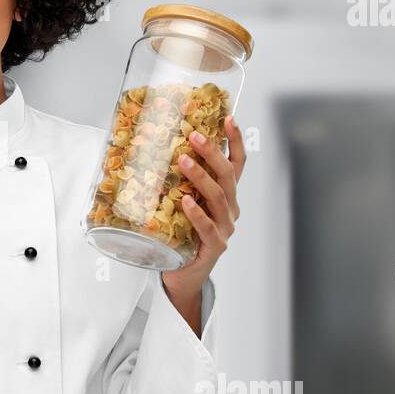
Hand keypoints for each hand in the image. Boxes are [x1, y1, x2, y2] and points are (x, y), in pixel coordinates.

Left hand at [160, 114, 246, 304]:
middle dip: (212, 153)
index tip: (228, 118)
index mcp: (226, 196)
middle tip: (194, 135)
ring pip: (218, 197)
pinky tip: (186, 203)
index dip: (235, 141)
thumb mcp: (182, 203)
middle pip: (227, 175)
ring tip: (183, 161)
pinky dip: (197, 213)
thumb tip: (157, 150)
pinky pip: (207, 227)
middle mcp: (230, 209)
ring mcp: (225, 228)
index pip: (237, 164)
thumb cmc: (181, 235)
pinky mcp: (214, 246)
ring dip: (200, 177)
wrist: (183, 275)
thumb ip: (179, 182)